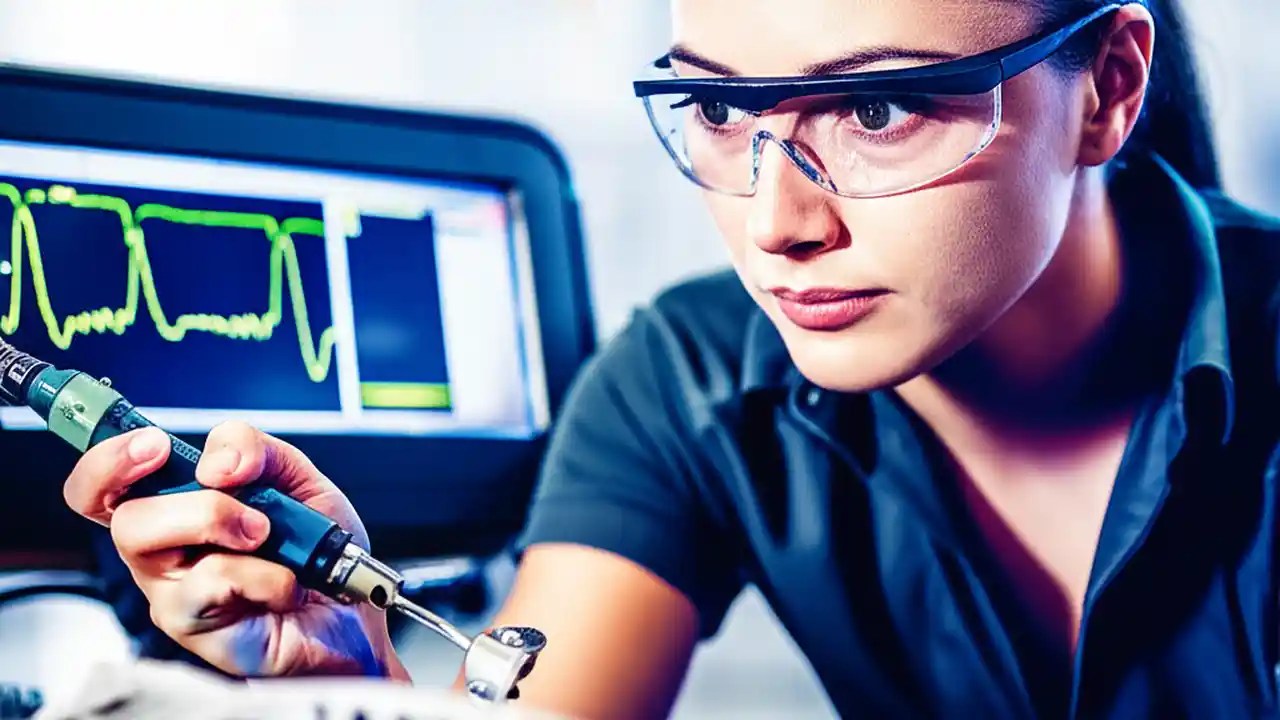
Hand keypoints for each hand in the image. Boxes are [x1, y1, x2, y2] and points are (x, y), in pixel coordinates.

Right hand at [64, 421, 408, 679]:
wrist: (353, 609)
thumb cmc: (313, 550)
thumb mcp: (296, 478)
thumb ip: (254, 449)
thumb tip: (216, 463)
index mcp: (174, 508)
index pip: (100, 486)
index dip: (108, 462)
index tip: (155, 445)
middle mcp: (160, 552)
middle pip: (126, 518)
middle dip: (198, 504)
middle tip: (257, 518)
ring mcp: (171, 593)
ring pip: (153, 545)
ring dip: (224, 527)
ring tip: (272, 544)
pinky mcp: (193, 628)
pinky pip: (209, 583)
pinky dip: (263, 575)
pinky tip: (285, 588)